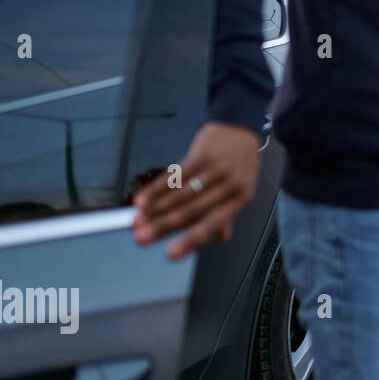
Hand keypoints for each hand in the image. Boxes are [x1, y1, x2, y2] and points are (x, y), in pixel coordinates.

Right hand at [132, 121, 261, 258]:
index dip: (190, 241)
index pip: (213, 224)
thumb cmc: (240, 160)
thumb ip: (228, 214)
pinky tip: (142, 198)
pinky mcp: (201, 153)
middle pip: (191, 210)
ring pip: (180, 194)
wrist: (241, 125)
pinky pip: (175, 175)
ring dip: (155, 209)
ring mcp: (216, 168)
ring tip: (138, 220)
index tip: (170, 254)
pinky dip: (156, 188)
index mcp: (241, 198)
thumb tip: (221, 238)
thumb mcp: (241, 188)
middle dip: (163, 226)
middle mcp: (230, 184)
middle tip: (142, 237)